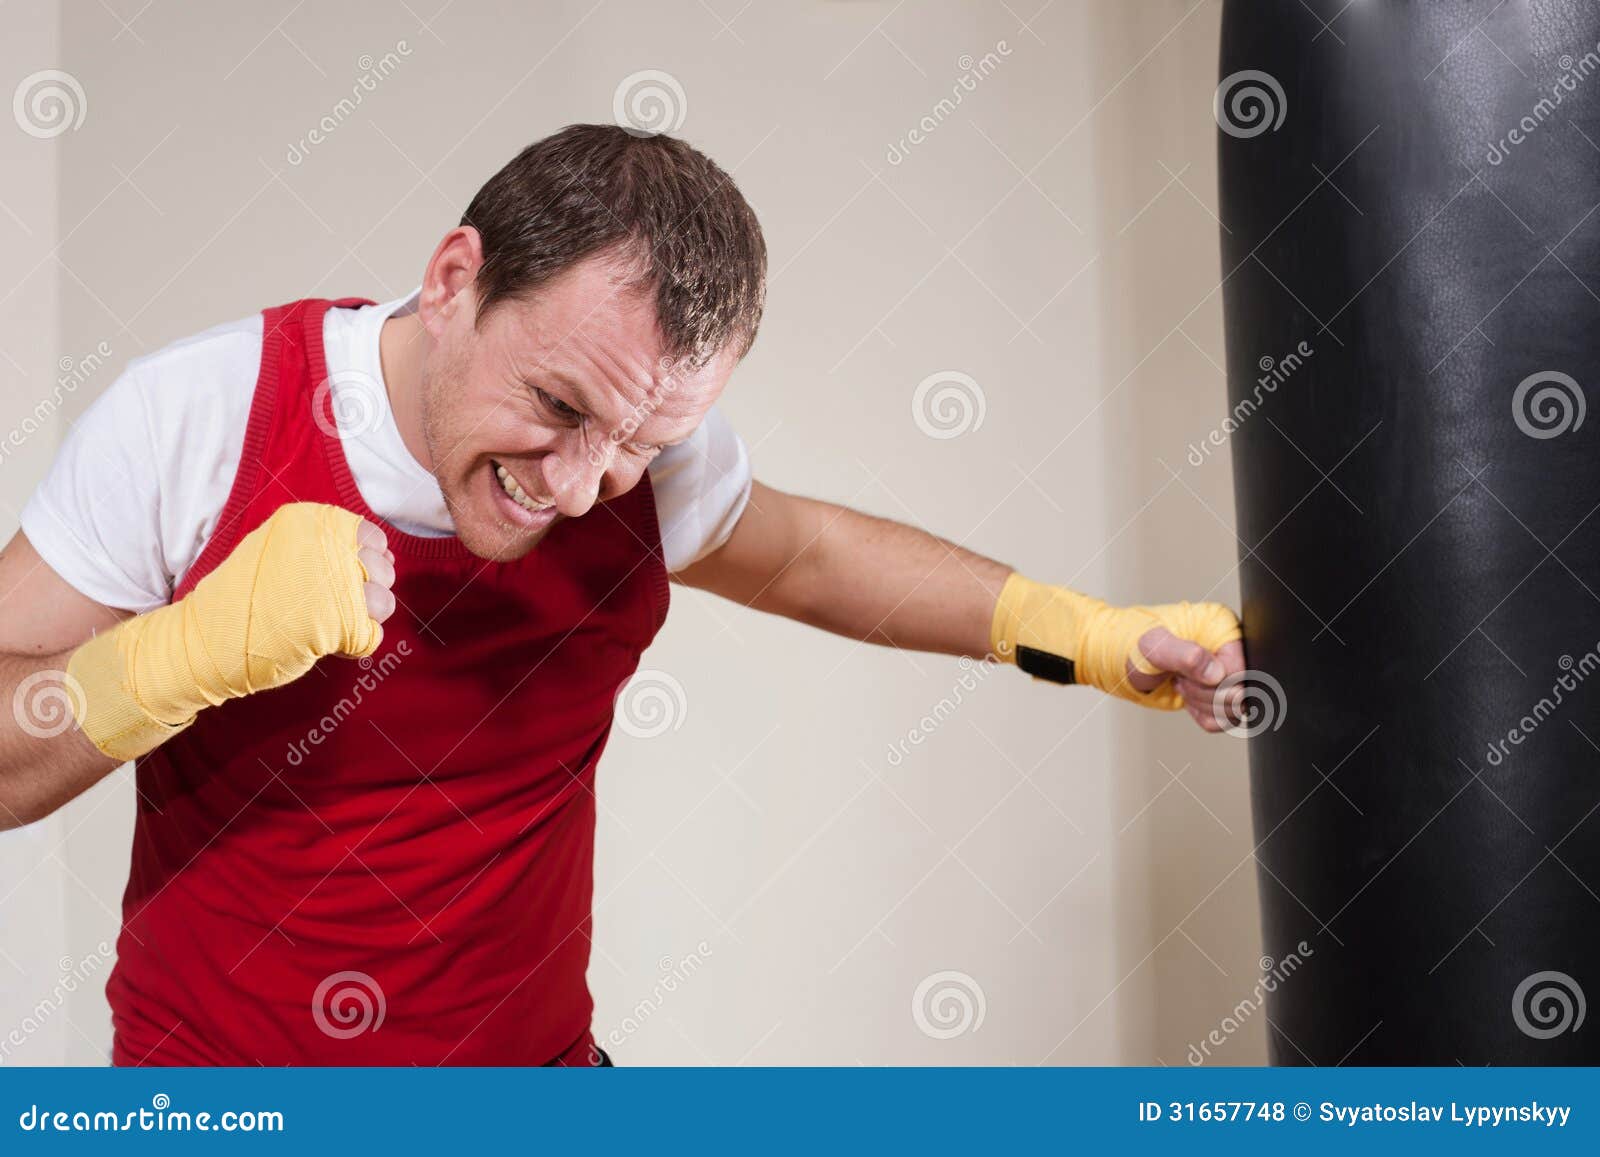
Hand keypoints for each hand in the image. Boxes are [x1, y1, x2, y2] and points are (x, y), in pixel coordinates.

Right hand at [68, 502, 397, 761]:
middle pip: (383, 567)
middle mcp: (326, 546)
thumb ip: (323, 545)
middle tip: (339, 603)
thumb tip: (380, 552)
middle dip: (370, 588)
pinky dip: (356, 643)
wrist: (206, 639)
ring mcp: (334, 584)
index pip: (371, 534)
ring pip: (384, 601)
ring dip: (366, 617)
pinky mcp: (338, 623)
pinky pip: (372, 634)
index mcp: (310, 522)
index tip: (348, 574)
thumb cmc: (242, 597)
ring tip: (332, 623)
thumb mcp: (277, 549)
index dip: (366, 558)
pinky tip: (327, 641)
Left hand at [1127, 629, 1246, 732]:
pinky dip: (1202, 714)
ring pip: (1233, 711)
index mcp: (1224, 627)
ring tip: (1181, 683)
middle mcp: (1232, 649)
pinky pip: (1222, 720)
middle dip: (1202, 692)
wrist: (1127, 657)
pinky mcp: (1223, 692)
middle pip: (1238, 694)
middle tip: (1178, 678)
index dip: (1212, 682)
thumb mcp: (1155, 646)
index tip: (1184, 674)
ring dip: (1201, 704)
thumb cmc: (1138, 644)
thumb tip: (1218, 675)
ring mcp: (1230, 672)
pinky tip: (1187, 695)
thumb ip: (1186, 656)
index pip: (1240, 671)